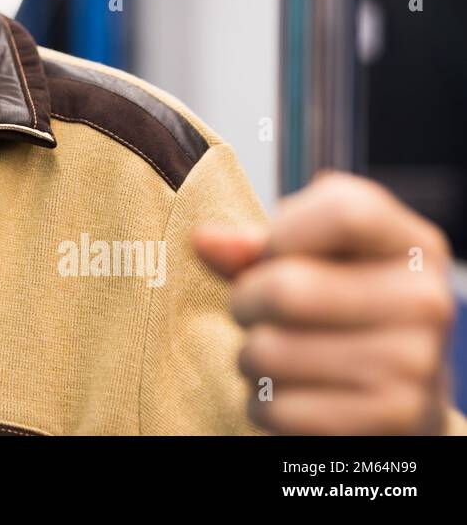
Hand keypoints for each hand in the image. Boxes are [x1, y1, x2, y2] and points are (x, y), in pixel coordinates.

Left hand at [193, 171, 456, 434]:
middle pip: (286, 287)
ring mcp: (415, 365)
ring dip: (251, 359)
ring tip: (277, 358)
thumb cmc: (344, 315)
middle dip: (244, 303)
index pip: (343, 210)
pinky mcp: (391, 422)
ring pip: (269, 352)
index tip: (270, 254)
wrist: (400, 399)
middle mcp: (426, 301)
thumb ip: (257, 246)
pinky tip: (294, 396)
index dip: (282, 233)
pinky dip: (265, 405)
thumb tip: (204, 240)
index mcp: (412, 245)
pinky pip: (278, 408)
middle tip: (254, 314)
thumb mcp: (313, 263)